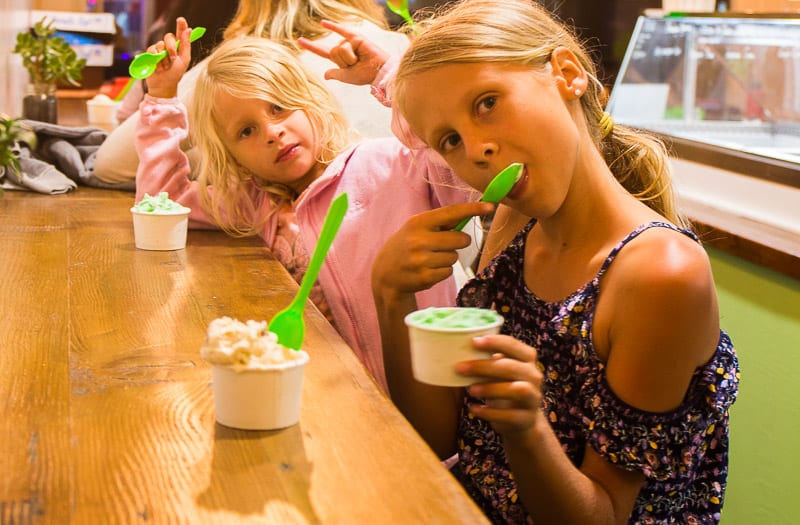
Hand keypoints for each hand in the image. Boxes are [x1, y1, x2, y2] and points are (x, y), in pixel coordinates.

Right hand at [145, 17, 191, 98]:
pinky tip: (157, 67)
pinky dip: (155, 58)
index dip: (180, 26)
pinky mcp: (150, 53)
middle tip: (172, 58)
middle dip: (171, 48)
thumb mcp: (184, 60)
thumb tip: (189, 30)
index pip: (180, 33)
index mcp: (179, 48)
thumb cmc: (175, 74)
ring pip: (160, 44)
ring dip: (163, 57)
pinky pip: (151, 50)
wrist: (163, 85)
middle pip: (169, 37)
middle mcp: (169, 46)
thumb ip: (186, 45)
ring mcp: (159, 49)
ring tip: (165, 67)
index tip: (181, 19)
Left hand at [297, 20, 389, 85]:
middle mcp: (342, 48)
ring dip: (349, 57)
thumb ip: (335, 74)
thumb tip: (325, 75)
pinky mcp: (355, 38)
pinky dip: (332, 27)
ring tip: (359, 59)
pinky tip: (322, 23)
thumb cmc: (364, 75)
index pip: (321, 51)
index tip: (299, 41)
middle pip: (332, 52)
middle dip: (343, 61)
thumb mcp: (346, 77)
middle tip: (355, 64)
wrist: (377, 72)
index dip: (311, 46)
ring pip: (339, 48)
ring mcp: (348, 42)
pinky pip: (341, 31)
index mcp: (338, 59)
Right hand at [371, 202, 494, 296]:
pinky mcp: (424, 277)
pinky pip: (448, 272)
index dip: (472, 209)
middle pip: (460, 239)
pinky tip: (427, 269)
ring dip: (448, 258)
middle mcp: (419, 239)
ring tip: (430, 259)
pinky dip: (442, 271)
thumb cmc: (407, 246)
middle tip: (444, 245)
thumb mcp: (416, 228)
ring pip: (455, 257)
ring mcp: (421, 259)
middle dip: (458, 242)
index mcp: (418, 222)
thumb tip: (470, 215)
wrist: (385, 273)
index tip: (490, 206)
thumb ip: (440, 223)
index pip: (450, 212)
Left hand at [455, 334, 543, 436]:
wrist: (523, 419)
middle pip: (511, 367)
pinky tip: (473, 408)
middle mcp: (534, 376)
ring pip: (517, 390)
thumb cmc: (505, 386)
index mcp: (526, 359)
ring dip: (490, 389)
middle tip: (460, 368)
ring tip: (470, 390)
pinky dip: (489, 412)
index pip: (513, 345)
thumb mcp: (500, 371)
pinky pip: (509, 415)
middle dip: (484, 367)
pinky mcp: (526, 418)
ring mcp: (533, 398)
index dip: (495, 342)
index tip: (473, 342)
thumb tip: (458, 350)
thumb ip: (488, 359)